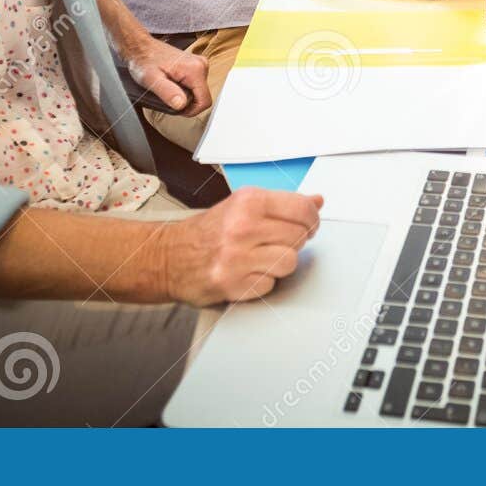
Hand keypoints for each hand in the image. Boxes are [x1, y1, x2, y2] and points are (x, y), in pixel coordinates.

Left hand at [125, 38, 210, 115]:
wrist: (141, 47)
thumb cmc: (144, 61)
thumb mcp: (152, 80)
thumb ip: (167, 93)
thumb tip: (181, 105)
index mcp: (195, 70)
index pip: (205, 101)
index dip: (191, 111)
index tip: (176, 109)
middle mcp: (201, 65)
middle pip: (201, 97)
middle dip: (185, 102)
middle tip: (167, 96)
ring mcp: (199, 64)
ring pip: (198, 91)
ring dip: (183, 95)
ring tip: (167, 88)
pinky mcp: (195, 65)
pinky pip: (194, 85)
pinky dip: (183, 88)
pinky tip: (171, 83)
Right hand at [161, 188, 325, 303]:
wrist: (168, 257)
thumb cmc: (207, 231)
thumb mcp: (242, 206)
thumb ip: (281, 204)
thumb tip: (317, 201)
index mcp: (248, 202)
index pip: (302, 209)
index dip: (312, 219)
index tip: (310, 225)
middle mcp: (243, 227)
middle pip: (299, 237)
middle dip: (295, 241)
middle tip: (281, 242)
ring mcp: (237, 258)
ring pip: (289, 262)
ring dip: (281, 263)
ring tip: (264, 258)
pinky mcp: (233, 284)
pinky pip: (271, 284)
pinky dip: (264, 281)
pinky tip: (249, 273)